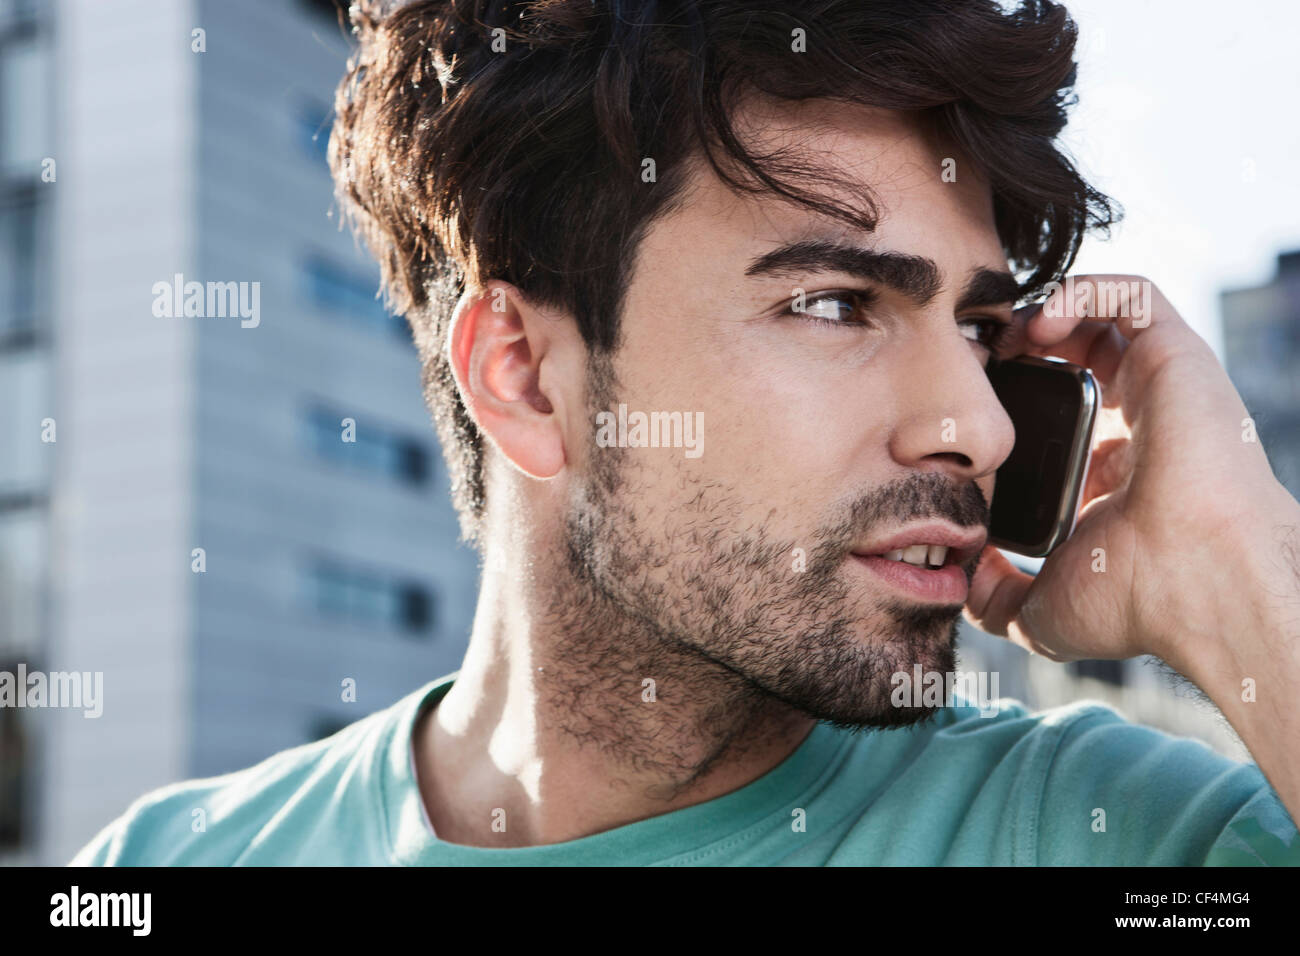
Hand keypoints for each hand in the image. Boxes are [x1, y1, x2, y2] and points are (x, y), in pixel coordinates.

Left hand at [963, 274, 1292, 663]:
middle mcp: (1136, 426)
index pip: (1056, 418)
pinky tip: (1041, 325)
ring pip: (1102, 321)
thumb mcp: (1041, 610)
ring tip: (1009, 340)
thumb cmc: (1137, 601)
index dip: (1005, 404)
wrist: (1200, 584)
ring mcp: (1160, 390)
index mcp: (1110, 475)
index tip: (965, 411)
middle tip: (975, 365)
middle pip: (1073, 362)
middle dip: (1018, 351)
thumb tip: (957, 578)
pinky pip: (1132, 295)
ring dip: (1045, 315)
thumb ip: (994, 596)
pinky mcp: (1178, 357)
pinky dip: (1082, 291)